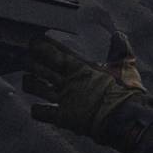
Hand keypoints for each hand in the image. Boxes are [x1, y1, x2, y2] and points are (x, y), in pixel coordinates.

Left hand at [24, 32, 152, 145]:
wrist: (124, 117)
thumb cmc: (125, 91)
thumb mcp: (124, 66)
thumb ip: (120, 49)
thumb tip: (119, 35)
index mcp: (80, 68)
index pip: (56, 53)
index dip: (43, 47)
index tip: (34, 41)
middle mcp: (68, 81)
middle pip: (40, 67)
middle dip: (32, 61)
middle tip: (27, 57)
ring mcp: (63, 99)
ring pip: (35, 86)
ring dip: (30, 82)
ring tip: (28, 78)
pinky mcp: (63, 117)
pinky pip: (41, 112)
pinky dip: (37, 110)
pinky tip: (35, 108)